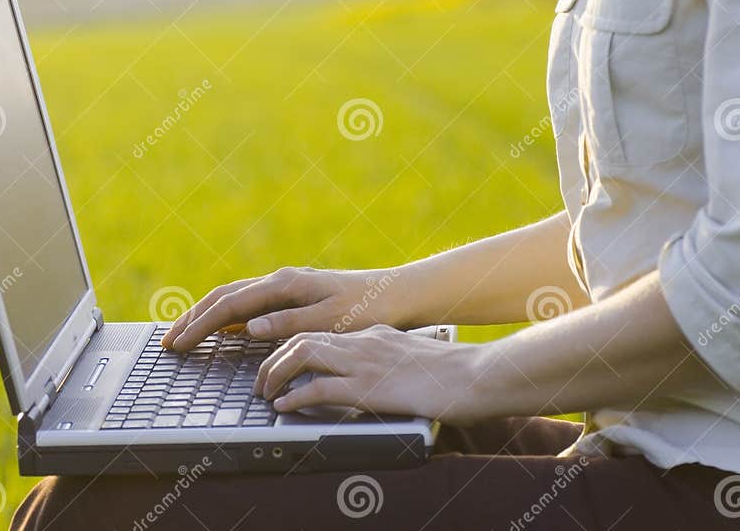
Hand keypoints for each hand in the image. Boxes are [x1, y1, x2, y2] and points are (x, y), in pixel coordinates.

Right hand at [162, 266, 411, 350]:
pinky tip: (220, 329)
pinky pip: (248, 303)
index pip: (229, 305)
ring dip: (205, 315)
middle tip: (168, 341)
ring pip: (233, 298)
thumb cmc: (368, 310)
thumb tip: (247, 327)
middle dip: (192, 318)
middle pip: (223, 297)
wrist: (397, 296)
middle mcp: (280, 280)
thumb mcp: (330, 322)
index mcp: (285, 284)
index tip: (179, 344)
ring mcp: (284, 286)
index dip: (200, 325)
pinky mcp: (291, 295)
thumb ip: (287, 324)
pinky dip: (225, 316)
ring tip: (183, 334)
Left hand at [253, 324, 481, 423]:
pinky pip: (318, 387)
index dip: (292, 345)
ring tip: (265, 392)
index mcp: (374, 335)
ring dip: (275, 373)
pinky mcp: (369, 387)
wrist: (477, 375)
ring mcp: (364, 363)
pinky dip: (294, 397)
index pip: (321, 332)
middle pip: (302, 338)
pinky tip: (283, 407)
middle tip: (261, 379)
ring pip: (301, 355)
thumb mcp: (415, 357)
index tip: (278, 361)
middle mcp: (363, 342)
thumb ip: (392, 360)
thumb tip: (382, 376)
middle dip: (274, 358)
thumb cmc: (455, 373)